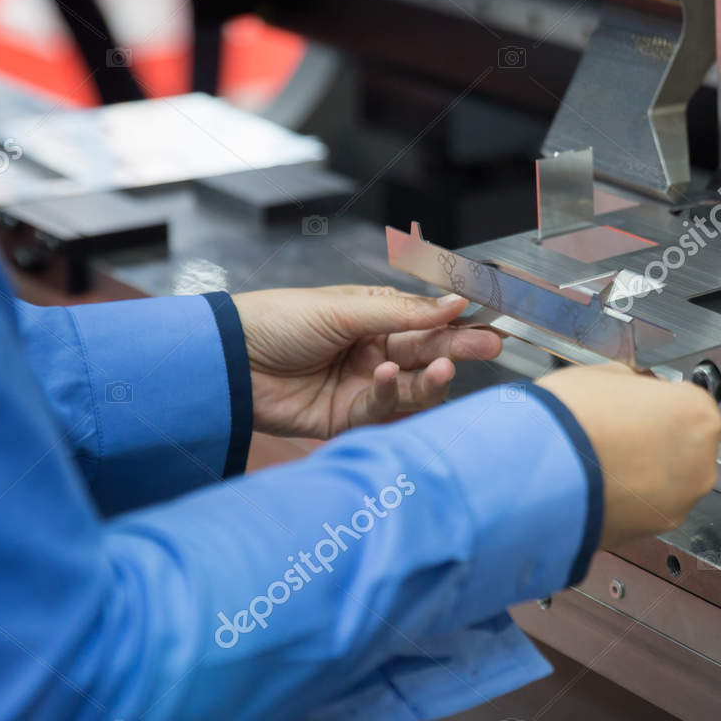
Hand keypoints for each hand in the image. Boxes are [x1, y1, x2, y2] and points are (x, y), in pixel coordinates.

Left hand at [232, 285, 501, 437]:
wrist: (228, 360)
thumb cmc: (278, 320)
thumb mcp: (344, 309)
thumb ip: (402, 313)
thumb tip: (456, 302)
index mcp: (375, 318)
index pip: (428, 320)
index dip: (460, 322)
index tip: (492, 320)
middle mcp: (375, 352)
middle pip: (429, 354)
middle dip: (460, 350)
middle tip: (490, 346)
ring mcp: (363, 386)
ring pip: (414, 388)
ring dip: (432, 379)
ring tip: (443, 368)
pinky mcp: (347, 418)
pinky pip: (383, 411)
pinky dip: (391, 395)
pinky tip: (387, 377)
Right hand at [536, 363, 720, 547]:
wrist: (539, 472)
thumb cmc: (570, 420)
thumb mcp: (604, 375)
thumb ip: (634, 384)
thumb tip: (634, 390)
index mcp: (696, 412)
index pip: (691, 402)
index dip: (660, 403)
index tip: (640, 407)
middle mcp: (700, 459)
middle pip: (687, 445)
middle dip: (658, 440)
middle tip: (620, 434)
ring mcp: (681, 499)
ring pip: (672, 480)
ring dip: (647, 472)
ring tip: (607, 461)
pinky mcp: (656, 528)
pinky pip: (651, 506)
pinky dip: (633, 499)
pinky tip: (603, 483)